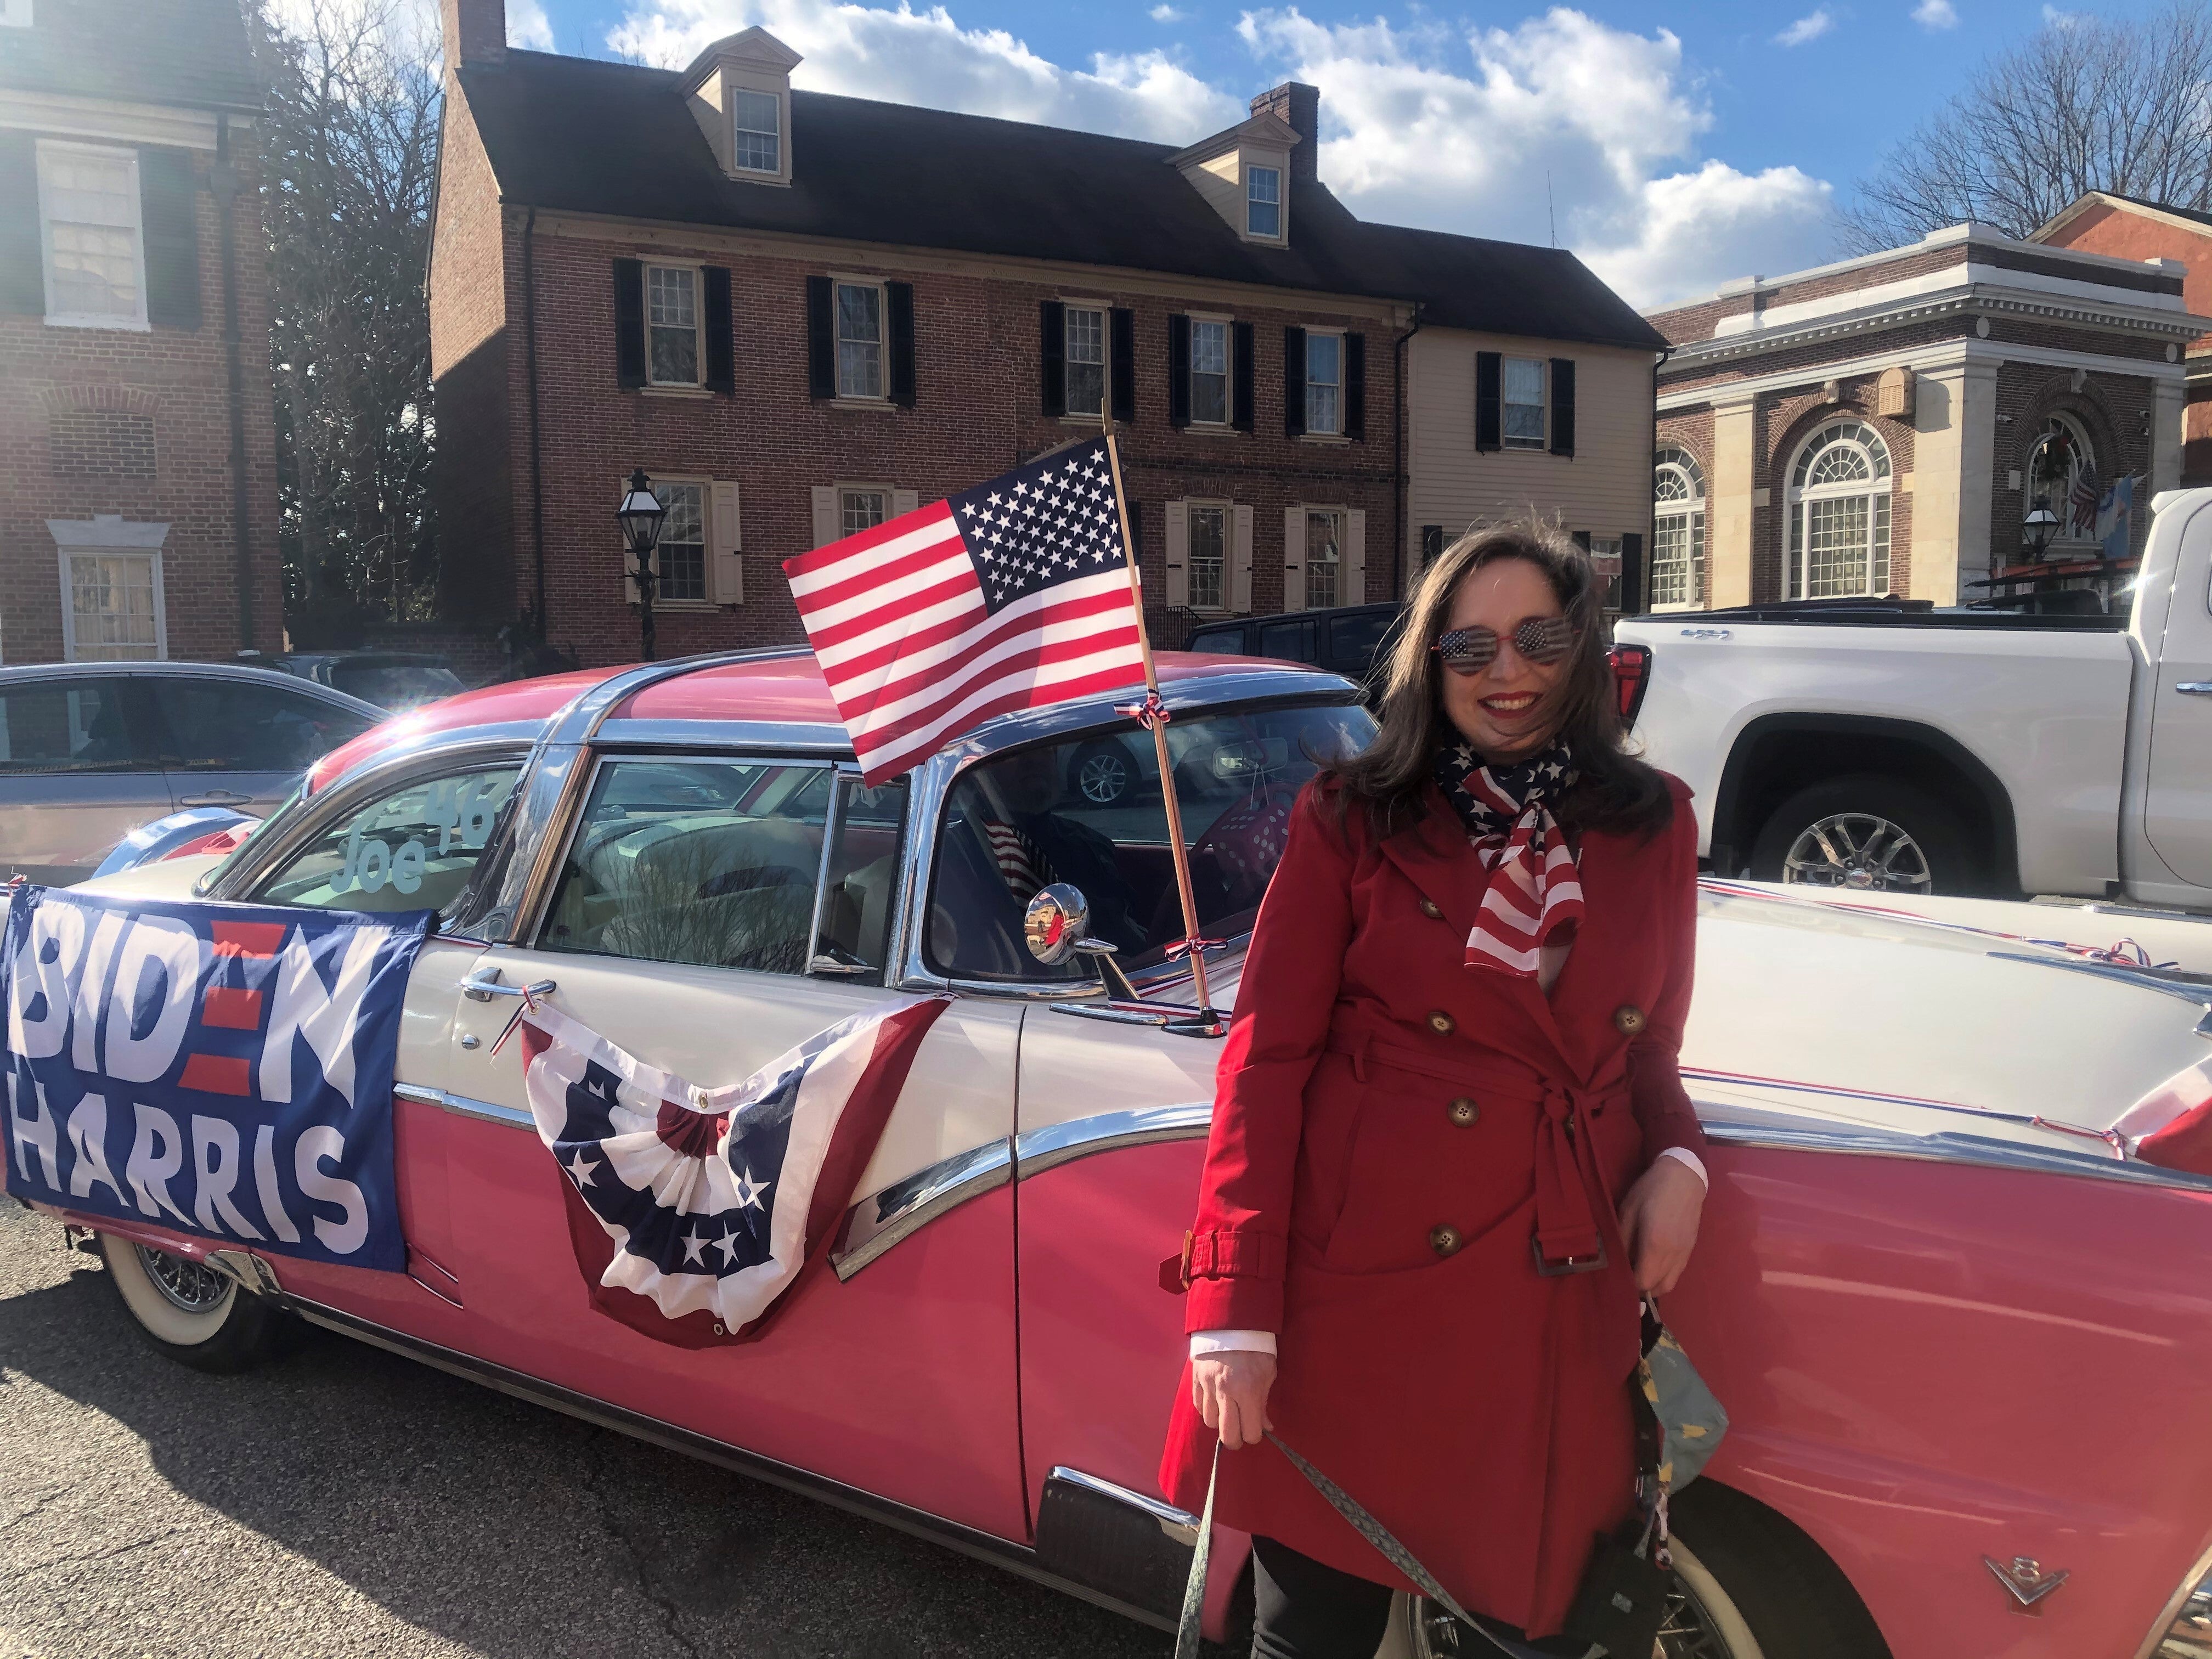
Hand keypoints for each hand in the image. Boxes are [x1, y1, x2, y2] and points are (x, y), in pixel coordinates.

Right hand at [1191, 1350, 1276, 1449]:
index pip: (1249, 1432)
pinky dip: (1206, 1409)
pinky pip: (1198, 1405)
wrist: (1232, 1321)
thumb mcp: (1267, 1374)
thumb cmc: (1256, 1348)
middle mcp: (1226, 1391)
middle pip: (1227, 1434)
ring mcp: (1208, 1385)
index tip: (1256, 1431)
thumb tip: (1266, 1426)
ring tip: (1227, 1415)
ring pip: (1209, 1421)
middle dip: (1235, 1440)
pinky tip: (1215, 1403)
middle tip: (1239, 1436)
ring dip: (1219, 1422)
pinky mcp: (1196, 1378)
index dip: (1254, 1436)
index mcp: (1248, 1391)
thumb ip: (1264, 1403)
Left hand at [1618, 1157, 1704, 1295]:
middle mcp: (1673, 1255)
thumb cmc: (1651, 1190)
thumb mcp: (1628, 1211)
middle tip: (1627, 1274)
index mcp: (1655, 1245)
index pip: (1643, 1281)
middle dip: (1641, 1287)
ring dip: (1654, 1284)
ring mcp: (1685, 1253)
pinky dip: (1664, 1275)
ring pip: (1670, 1284)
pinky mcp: (1691, 1249)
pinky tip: (1653, 1262)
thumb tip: (1618, 1262)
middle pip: (1658, 1288)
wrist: (1683, 1177)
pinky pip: (1677, 1273)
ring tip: (1639, 1270)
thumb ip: (1622, 1240)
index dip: (1630, 1284)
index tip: (1619, 1275)